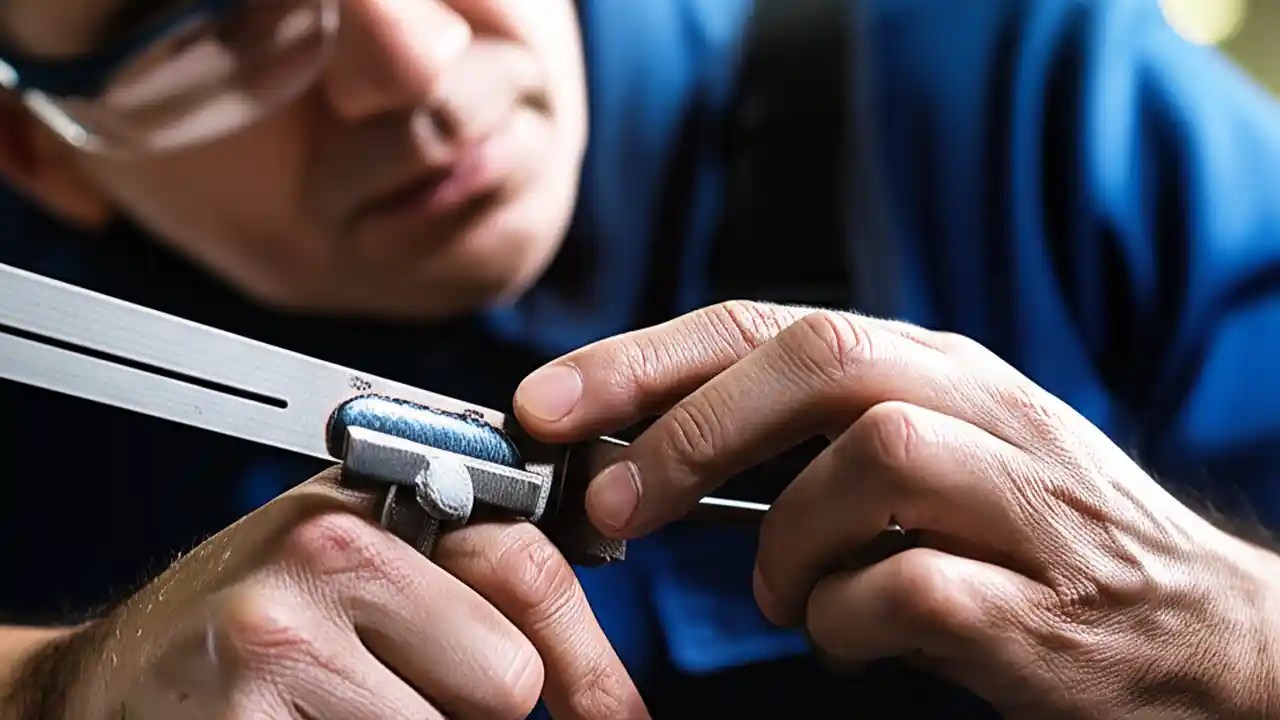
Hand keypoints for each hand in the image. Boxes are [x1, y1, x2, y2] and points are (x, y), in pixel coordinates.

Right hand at [53, 468, 647, 719]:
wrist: (118, 683)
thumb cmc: (259, 620)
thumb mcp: (361, 559)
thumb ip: (464, 570)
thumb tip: (586, 654)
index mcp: (373, 497)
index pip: (528, 569)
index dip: (589, 661)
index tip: (613, 716)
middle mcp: (327, 553)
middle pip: (507, 679)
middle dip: (476, 707)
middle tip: (401, 689)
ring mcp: (280, 642)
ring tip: (346, 709)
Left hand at [513, 301, 1279, 718]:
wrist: (1193, 627)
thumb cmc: (1023, 536)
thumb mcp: (922, 452)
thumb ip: (808, 436)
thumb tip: (640, 446)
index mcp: (931, 364)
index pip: (769, 327)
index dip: (646, 358)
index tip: (547, 404)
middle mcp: (977, 406)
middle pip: (819, 362)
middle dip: (689, 430)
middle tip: (611, 506)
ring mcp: (1018, 498)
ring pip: (873, 459)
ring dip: (786, 541)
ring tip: (782, 594)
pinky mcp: (1039, 602)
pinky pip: (911, 586)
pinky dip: (844, 618)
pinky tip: (844, 635)